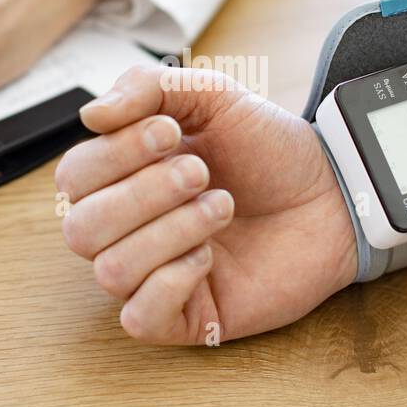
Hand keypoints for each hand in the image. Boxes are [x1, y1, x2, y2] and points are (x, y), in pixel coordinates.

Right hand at [55, 65, 358, 343]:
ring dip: (169, 232)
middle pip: (81, 229)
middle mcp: (128, 231)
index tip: (172, 132)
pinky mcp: (185, 318)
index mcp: (122, 179)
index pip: (74, 177)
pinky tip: (209, 257)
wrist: (332, 191)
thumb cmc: (270, 150)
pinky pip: (139, 317)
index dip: (116, 154)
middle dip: (144, 194)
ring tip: (222, 206)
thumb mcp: (213, 97)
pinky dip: (170, 282)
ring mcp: (152, 277)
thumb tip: (90, 114)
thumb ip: (148, 88)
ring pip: (110, 271)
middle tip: (202, 174)